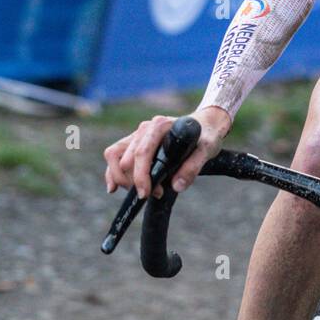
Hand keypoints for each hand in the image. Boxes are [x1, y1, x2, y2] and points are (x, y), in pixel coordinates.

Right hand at [103, 106, 230, 198]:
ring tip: (140, 191)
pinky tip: (113, 188)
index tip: (147, 193)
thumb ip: (193, 167)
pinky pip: (114, 155)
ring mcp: (137, 134)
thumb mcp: (207, 149)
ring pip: (114, 155)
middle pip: (126, 158)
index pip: (142, 153)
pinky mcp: (134, 142)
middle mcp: (145, 128)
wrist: (205, 125)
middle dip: (135, 181)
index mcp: (160, 126)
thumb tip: (177, 186)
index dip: (141, 176)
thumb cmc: (206, 135)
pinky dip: (112, 172)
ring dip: (121, 178)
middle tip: (156, 193)